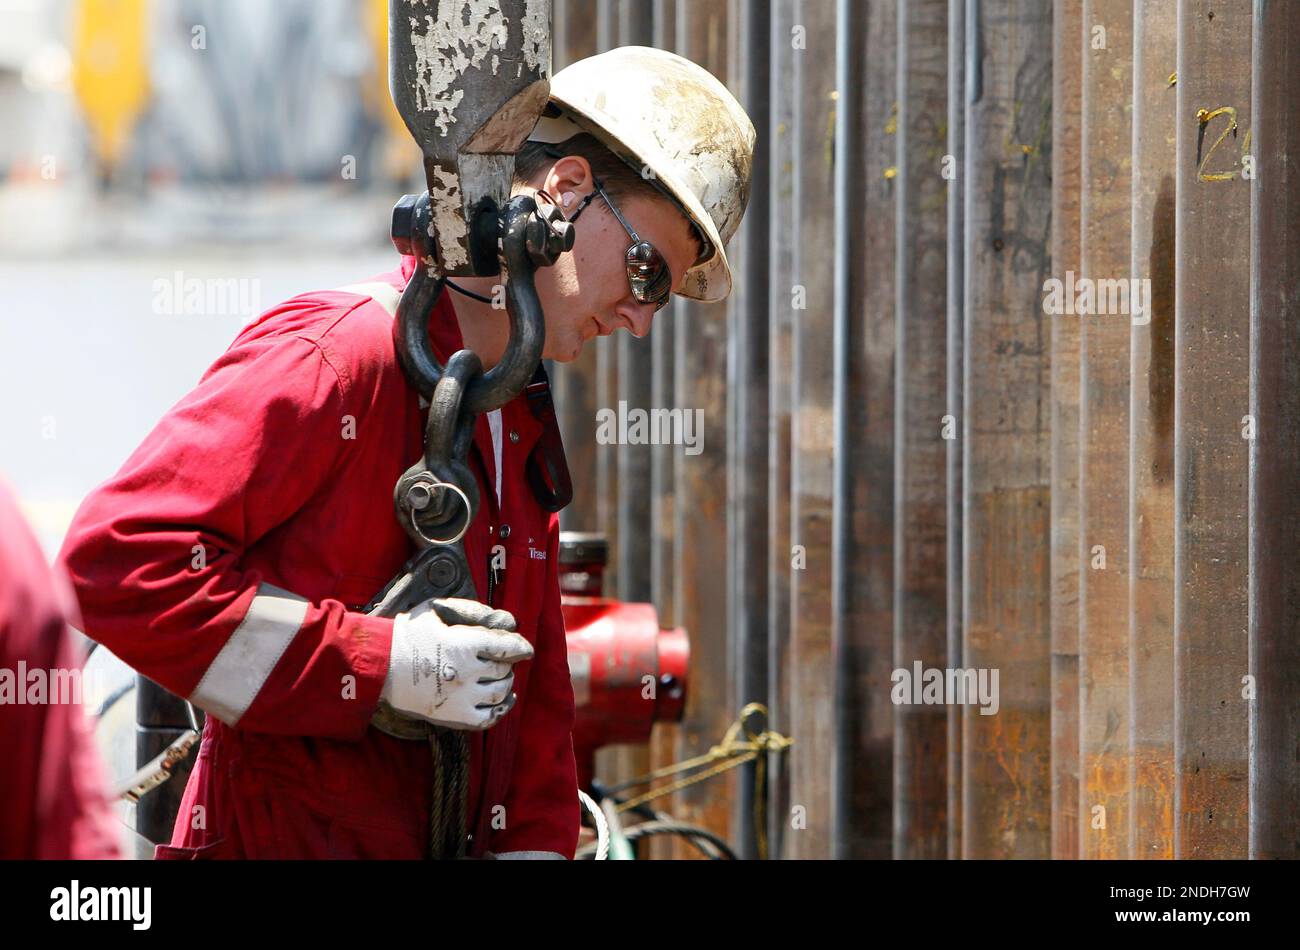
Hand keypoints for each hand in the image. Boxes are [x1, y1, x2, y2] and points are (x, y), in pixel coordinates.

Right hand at [381, 598, 532, 730]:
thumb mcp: (438, 610)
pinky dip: (501, 708)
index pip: (508, 648)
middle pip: (505, 669)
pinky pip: (489, 718)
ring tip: (498, 676)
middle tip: (500, 660)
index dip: (521, 647)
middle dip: (506, 663)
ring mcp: (463, 697)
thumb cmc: (408, 634)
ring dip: (504, 683)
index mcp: (466, 644)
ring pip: (500, 692)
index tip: (525, 649)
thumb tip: (505, 620)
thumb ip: (473, 610)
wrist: (379, 665)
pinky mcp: (455, 716)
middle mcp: (468, 672)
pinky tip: (504, 699)